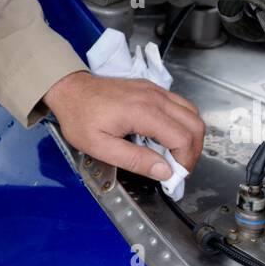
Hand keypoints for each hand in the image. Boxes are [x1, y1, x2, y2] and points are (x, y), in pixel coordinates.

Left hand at [42, 70, 205, 181]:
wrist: (69, 89)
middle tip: (178, 168)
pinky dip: (182, 123)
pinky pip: (180, 104)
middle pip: (195, 123)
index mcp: (143, 112)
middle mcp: (154, 97)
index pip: (183, 138)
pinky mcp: (151, 88)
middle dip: (193, 150)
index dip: (185, 161)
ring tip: (174, 154)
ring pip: (191, 112)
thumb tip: (165, 171)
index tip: (174, 176)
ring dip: (190, 135)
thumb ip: (135, 159)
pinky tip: (165, 137)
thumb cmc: (80, 117)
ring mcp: (154, 90)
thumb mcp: (100, 146)